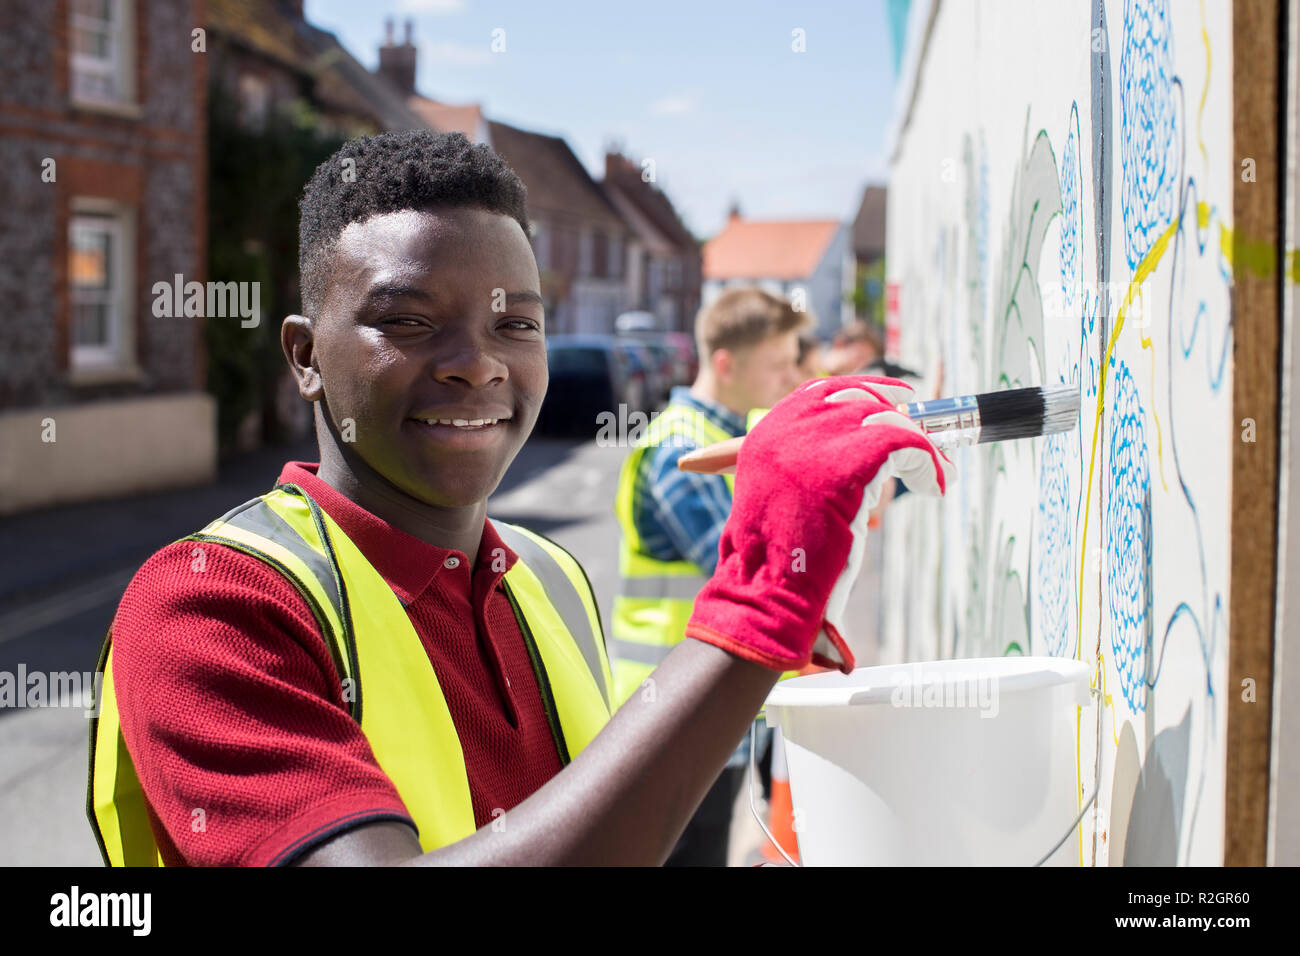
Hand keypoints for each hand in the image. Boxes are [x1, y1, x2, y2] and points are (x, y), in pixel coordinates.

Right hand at [680, 376, 955, 672]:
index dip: (864, 392)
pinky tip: (935, 486)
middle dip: (897, 414)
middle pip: (858, 398)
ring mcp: (816, 443)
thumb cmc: (778, 562)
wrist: (768, 592)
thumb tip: (861, 454)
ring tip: (938, 471)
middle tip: (925, 439)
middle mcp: (787, 430)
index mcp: (767, 436)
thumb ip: (805, 470)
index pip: (820, 394)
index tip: (896, 400)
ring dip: (920, 444)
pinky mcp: (850, 463)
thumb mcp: (780, 501)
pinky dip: (929, 463)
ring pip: (887, 420)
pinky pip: (907, 445)